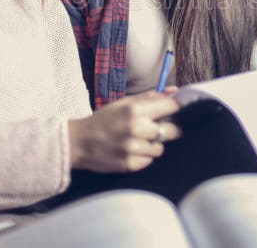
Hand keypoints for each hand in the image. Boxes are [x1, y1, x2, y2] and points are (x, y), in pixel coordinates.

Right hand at [67, 91, 181, 172]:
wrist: (80, 142)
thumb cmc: (104, 120)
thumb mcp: (124, 103)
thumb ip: (151, 97)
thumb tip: (175, 91)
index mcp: (135, 110)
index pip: (171, 107)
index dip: (176, 109)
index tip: (175, 110)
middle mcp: (136, 129)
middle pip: (172, 131)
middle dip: (168, 129)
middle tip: (157, 128)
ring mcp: (133, 148)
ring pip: (160, 148)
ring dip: (153, 144)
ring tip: (137, 140)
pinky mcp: (130, 164)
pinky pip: (149, 160)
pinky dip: (143, 156)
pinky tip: (130, 150)